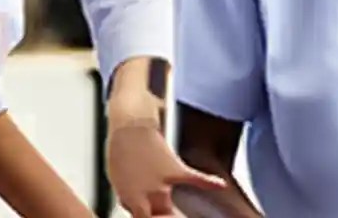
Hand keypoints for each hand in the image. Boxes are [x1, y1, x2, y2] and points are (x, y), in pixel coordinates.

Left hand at [106, 90, 225, 216]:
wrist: (130, 128)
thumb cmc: (120, 151)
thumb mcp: (117, 181)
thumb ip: (129, 198)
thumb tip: (136, 206)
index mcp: (133, 199)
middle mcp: (151, 194)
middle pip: (159, 216)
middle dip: (159, 216)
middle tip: (160, 213)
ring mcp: (165, 183)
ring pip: (172, 210)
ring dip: (170, 211)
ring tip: (174, 215)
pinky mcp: (177, 168)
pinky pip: (197, 179)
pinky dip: (210, 182)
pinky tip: (220, 186)